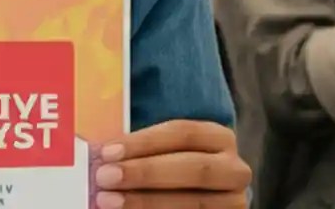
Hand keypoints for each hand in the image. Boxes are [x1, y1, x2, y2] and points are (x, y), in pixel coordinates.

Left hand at [94, 120, 250, 207]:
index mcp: (219, 138)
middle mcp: (234, 170)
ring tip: (109, 201)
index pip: (183, 133)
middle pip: (193, 168)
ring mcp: (234, 201)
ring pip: (195, 203)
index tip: (107, 152)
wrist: (193, 195)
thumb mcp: (160, 151)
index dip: (144, 142)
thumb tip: (100, 153)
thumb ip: (137, 150)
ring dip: (147, 202)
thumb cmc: (167, 166)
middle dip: (145, 173)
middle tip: (105, 177)